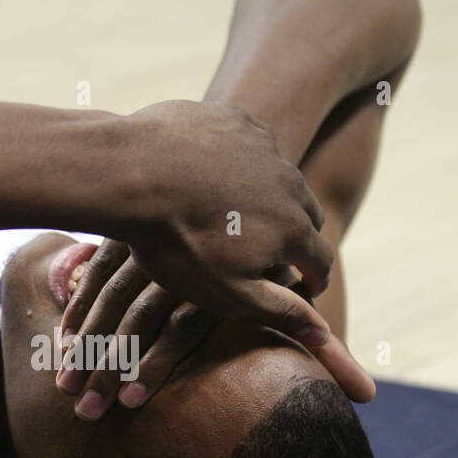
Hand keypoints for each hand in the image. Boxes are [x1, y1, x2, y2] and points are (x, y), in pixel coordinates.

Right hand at [58, 238, 375, 420]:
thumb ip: (324, 348)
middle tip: (82, 415)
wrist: (253, 164)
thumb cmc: (277, 250)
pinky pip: (92, 281)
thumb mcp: (298, 298)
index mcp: (219, 283)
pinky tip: (60, 350)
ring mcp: (147, 248)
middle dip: (104, 371)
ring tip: (64, 390)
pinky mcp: (126, 237)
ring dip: (83, 349)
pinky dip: (76, 316)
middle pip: (133, 323)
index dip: (152, 371)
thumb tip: (369, 397)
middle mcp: (179, 265)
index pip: (178, 334)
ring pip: (105, 302)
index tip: (131, 406)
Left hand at [116, 99, 333, 332]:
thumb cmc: (176, 242)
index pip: (320, 261)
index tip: (302, 289)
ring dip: (268, 197)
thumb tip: (325, 336)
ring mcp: (264, 147)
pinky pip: (249, 145)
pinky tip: (210, 174)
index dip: (313, 280)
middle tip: (271, 252)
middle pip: (307, 216)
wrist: (131, 173)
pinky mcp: (235, 120)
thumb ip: (281, 312)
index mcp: (294, 229)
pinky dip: (239, 162)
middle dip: (295, 238)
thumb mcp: (228, 293)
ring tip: (237, 213)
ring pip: (278, 178)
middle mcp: (291, 183)